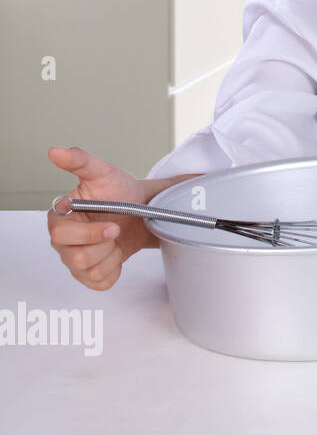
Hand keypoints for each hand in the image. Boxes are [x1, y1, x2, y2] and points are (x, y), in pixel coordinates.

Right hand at [47, 146, 160, 289]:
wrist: (142, 210)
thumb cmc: (119, 191)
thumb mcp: (103, 172)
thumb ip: (80, 160)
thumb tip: (56, 151)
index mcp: (60, 218)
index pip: (62, 235)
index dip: (90, 233)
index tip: (113, 226)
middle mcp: (63, 241)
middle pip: (77, 257)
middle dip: (104, 245)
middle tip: (118, 230)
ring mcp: (74, 259)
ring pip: (91, 270)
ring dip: (112, 255)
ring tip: (116, 239)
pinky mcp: (89, 275)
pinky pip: (101, 282)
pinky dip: (115, 269)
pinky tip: (117, 252)